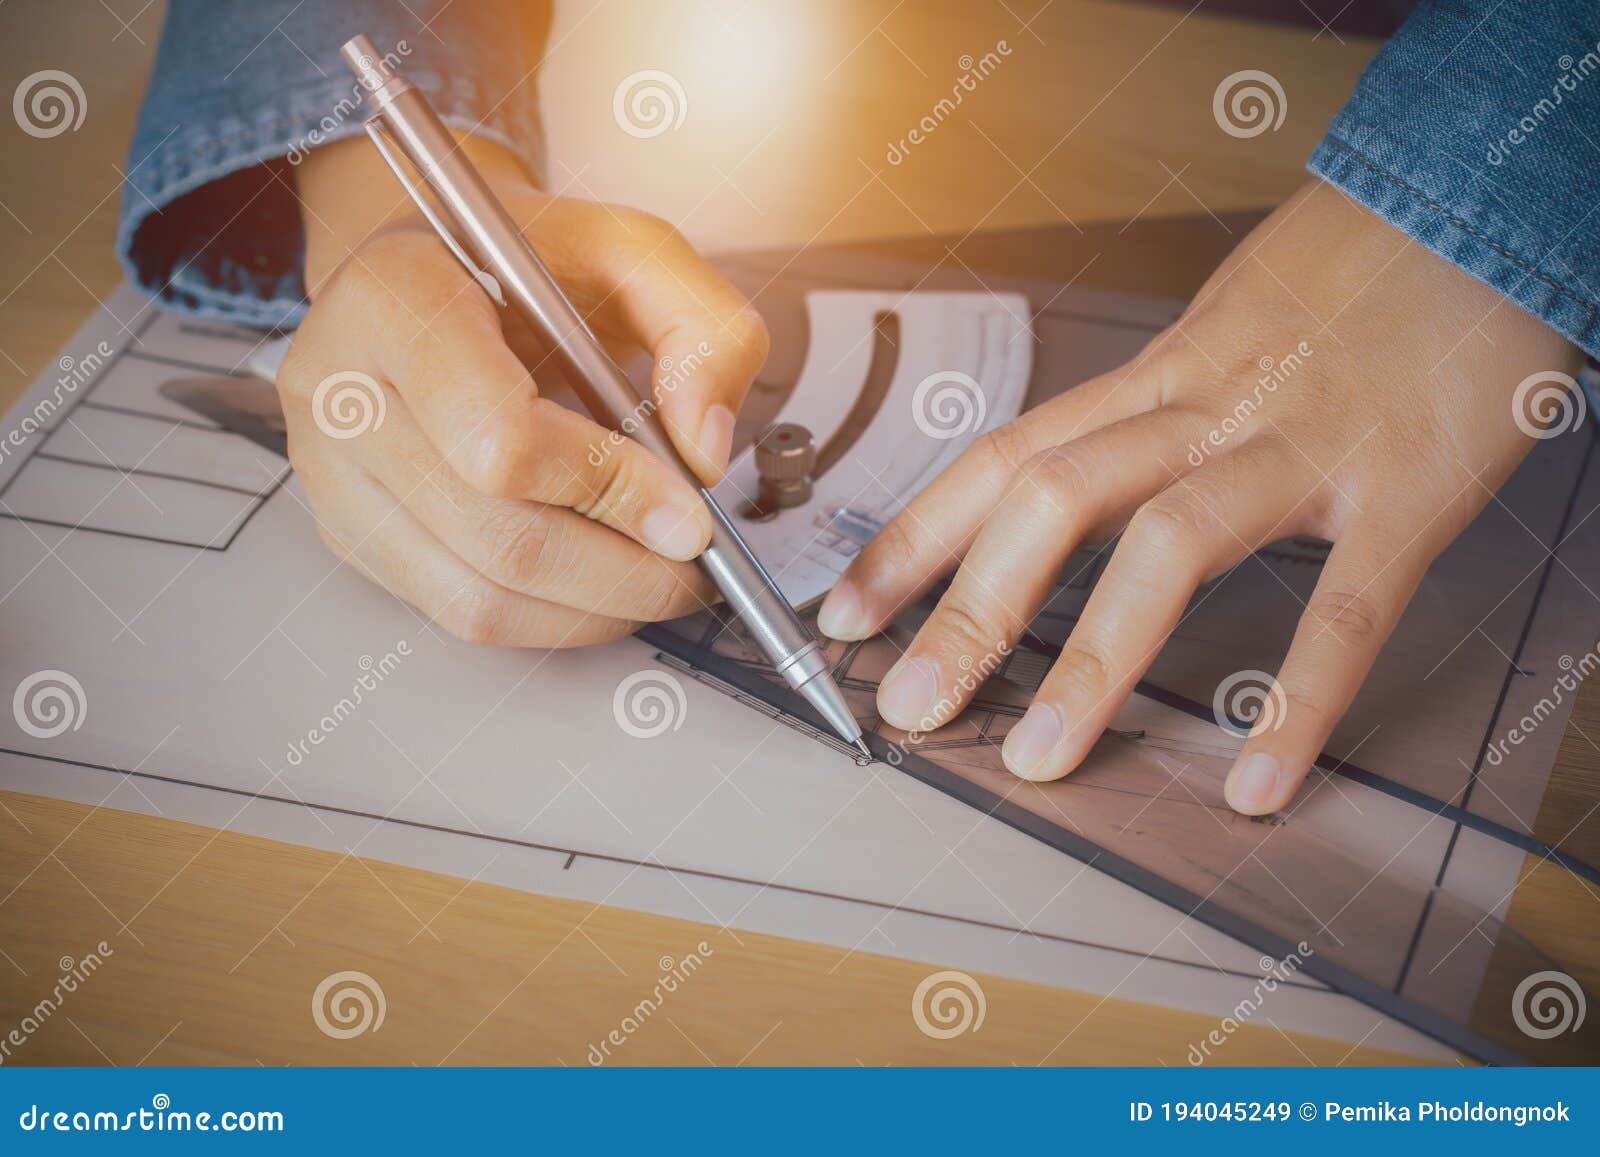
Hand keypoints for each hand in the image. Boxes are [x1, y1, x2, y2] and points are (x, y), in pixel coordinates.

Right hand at [282, 134, 767, 646]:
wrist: (434, 265)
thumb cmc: (528, 260)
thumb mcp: (637, 252)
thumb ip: (702, 332)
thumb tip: (704, 454)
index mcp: (394, 298)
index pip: (499, 439)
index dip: (608, 488)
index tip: (688, 512)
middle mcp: (338, 389)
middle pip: (497, 536)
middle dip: (623, 568)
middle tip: (694, 562)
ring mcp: (329, 472)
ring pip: (480, 598)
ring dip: (596, 607)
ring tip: (660, 575)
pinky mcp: (347, 530)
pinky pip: (462, 613)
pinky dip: (554, 617)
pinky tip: (603, 582)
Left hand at [818, 181, 1582, 813]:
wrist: (1483, 205)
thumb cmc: (1348, 279)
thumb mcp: (1220, 327)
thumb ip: (1148, 408)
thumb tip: (1066, 485)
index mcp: (1156, 377)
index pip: (1003, 457)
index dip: (913, 539)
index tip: (847, 614)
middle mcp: (1207, 407)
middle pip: (1056, 498)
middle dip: (968, 607)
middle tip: (908, 704)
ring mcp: (1303, 446)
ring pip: (1171, 545)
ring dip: (1092, 659)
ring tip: (1038, 758)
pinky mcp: (1405, 488)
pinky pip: (1345, 609)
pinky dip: (1298, 703)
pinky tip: (1259, 781)